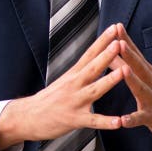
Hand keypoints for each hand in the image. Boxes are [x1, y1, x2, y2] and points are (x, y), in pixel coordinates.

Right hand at [0, 24, 128, 149]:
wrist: (27, 116)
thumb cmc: (48, 99)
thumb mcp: (64, 80)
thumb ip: (81, 71)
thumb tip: (96, 57)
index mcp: (73, 74)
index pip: (89, 54)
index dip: (102, 41)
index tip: (114, 28)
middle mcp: (74, 85)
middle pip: (93, 67)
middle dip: (107, 54)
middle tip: (119, 42)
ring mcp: (74, 101)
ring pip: (95, 90)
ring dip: (110, 80)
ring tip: (124, 71)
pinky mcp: (74, 119)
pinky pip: (93, 121)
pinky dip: (106, 121)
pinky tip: (118, 122)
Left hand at [111, 23, 151, 140]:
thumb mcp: (144, 76)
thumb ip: (126, 63)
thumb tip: (110, 48)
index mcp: (146, 72)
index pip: (135, 53)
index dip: (126, 40)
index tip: (116, 26)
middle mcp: (150, 82)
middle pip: (139, 66)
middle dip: (129, 54)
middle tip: (118, 42)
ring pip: (141, 89)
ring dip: (132, 79)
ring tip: (123, 70)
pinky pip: (141, 118)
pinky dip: (132, 119)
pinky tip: (123, 120)